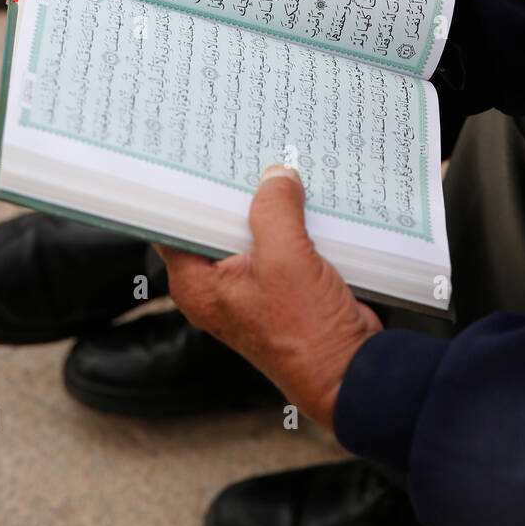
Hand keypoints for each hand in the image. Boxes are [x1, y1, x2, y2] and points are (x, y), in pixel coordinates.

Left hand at [156, 166, 382, 430]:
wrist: (350, 371)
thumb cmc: (307, 336)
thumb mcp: (285, 259)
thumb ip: (274, 210)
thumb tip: (275, 177)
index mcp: (199, 283)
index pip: (174, 225)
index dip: (182, 190)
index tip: (192, 157)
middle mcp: (219, 284)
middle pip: (215, 222)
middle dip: (233, 191)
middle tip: (244, 154)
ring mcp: (252, 284)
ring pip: (251, 229)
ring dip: (269, 205)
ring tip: (280, 169)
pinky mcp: (283, 284)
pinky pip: (280, 241)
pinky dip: (292, 221)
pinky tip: (305, 198)